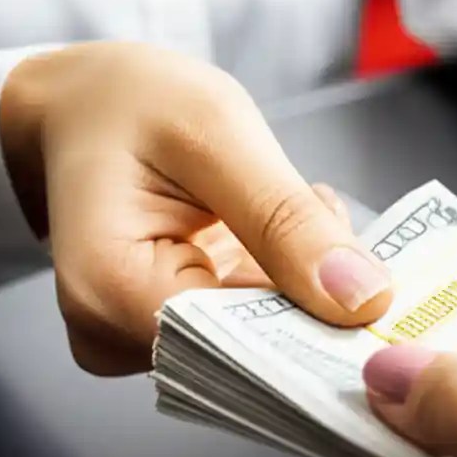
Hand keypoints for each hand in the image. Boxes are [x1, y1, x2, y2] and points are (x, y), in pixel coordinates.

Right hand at [0, 42, 391, 374]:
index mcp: (109, 291)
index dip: (317, 325)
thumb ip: (286, 218)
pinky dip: (283, 280)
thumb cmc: (128, 103)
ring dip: (302, 280)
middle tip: (326, 213)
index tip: (373, 284)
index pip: (240, 351)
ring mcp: (139, 343)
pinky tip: (280, 226)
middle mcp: (114, 337)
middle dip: (315, 294)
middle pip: (252, 353)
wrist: (83, 103)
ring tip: (298, 206)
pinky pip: (250, 327)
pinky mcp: (168, 334)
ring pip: (261, 340)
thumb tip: (364, 301)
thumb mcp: (217, 131)